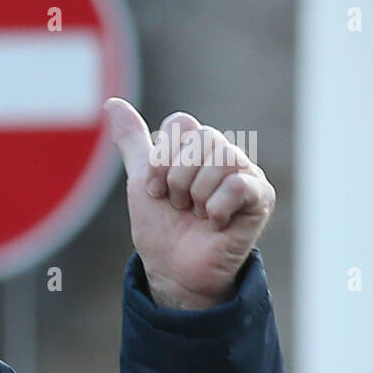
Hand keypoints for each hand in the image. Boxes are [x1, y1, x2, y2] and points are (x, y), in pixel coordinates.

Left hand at [103, 97, 275, 309]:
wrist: (172, 270)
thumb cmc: (160, 227)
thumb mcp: (141, 180)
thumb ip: (133, 141)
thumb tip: (112, 102)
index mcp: (198, 148)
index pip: (182, 124)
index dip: (162, 158)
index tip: (155, 189)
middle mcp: (224, 155)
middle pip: (203, 137)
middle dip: (177, 177)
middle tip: (177, 204)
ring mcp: (245, 174)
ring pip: (221, 157)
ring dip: (195, 194)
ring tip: (195, 214)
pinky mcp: (260, 198)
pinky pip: (238, 185)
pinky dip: (216, 207)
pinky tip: (214, 222)